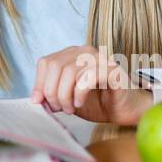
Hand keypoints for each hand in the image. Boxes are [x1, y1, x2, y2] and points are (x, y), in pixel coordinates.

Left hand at [31, 45, 155, 126]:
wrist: (124, 110)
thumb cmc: (97, 102)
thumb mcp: (68, 98)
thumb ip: (53, 94)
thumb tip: (36, 98)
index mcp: (71, 55)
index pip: (46, 62)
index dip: (39, 83)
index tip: (40, 102)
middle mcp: (84, 52)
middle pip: (55, 66)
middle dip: (52, 91)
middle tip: (58, 108)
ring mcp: (99, 58)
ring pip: (69, 71)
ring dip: (65, 94)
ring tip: (70, 108)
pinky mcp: (112, 69)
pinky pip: (88, 76)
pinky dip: (80, 92)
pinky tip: (80, 103)